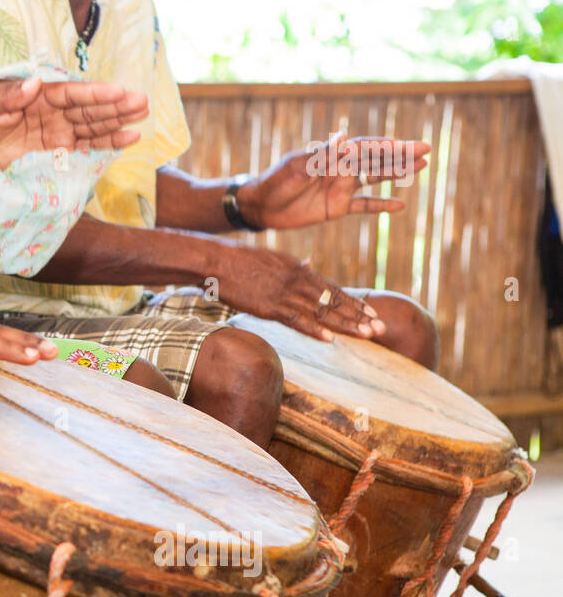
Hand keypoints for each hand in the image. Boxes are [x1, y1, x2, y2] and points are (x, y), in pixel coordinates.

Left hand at [0, 78, 147, 170]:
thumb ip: (8, 96)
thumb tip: (33, 85)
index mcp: (38, 95)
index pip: (72, 94)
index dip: (95, 93)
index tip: (119, 91)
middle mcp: (52, 112)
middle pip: (89, 109)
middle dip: (115, 106)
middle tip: (142, 102)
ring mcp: (55, 133)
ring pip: (92, 127)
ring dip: (116, 123)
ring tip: (141, 118)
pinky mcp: (54, 153)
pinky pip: (85, 148)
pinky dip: (105, 144)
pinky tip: (127, 139)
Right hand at [212, 246, 387, 342]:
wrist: (214, 260)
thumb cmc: (236, 259)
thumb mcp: (271, 257)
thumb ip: (293, 263)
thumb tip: (309, 263)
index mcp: (298, 269)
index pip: (332, 288)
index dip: (354, 302)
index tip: (372, 312)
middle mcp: (297, 280)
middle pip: (334, 301)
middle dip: (360, 315)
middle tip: (382, 327)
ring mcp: (284, 293)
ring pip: (321, 311)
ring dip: (346, 324)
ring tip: (368, 335)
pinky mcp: (269, 306)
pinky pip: (296, 320)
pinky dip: (314, 330)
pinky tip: (331, 339)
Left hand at [239, 134, 429, 229]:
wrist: (261, 205)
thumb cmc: (276, 181)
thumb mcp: (297, 167)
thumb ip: (322, 155)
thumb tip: (344, 136)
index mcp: (332, 156)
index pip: (365, 149)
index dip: (387, 146)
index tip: (408, 144)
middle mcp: (340, 169)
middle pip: (376, 161)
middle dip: (400, 156)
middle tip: (426, 151)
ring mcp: (341, 188)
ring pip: (375, 179)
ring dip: (396, 174)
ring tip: (421, 168)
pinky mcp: (336, 208)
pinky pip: (363, 206)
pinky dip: (381, 205)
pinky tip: (400, 205)